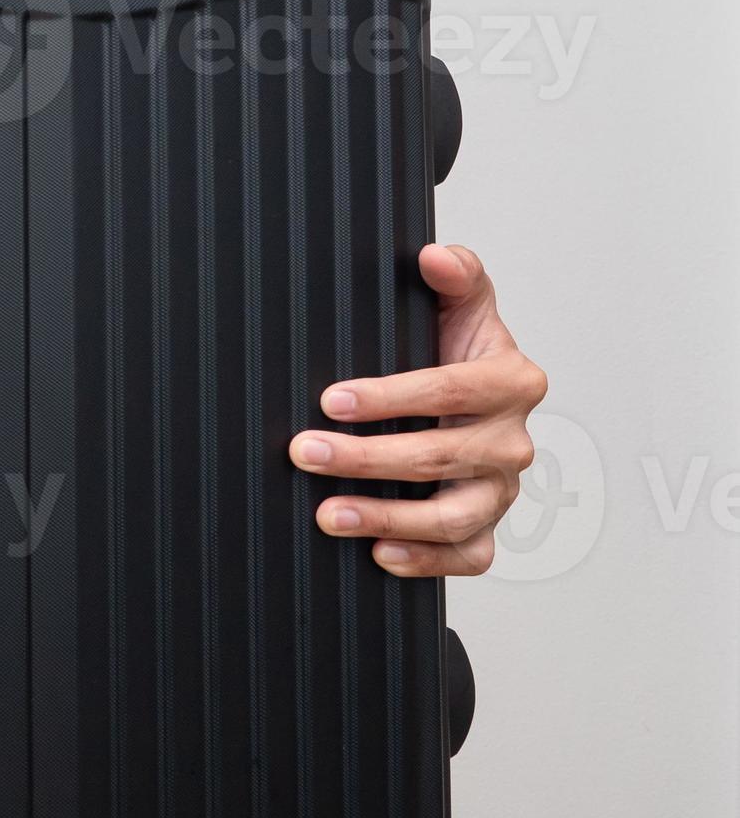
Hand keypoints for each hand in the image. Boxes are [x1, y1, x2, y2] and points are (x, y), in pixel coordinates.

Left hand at [288, 243, 546, 576]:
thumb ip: (457, 275)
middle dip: (366, 457)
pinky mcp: (488, 528)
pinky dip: (427, 561)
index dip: (389, 397)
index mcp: (511, 381)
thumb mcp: (459, 306)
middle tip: (305, 452)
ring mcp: (501, 489)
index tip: (332, 400)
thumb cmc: (458, 353)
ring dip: (388, 517)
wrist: (472, 404)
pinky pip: (469, 556)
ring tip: (329, 514)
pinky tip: (380, 554)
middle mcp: (513, 440)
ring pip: (453, 515)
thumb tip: (435, 257)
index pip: (448, 390)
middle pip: (440, 455)